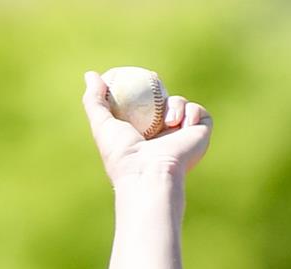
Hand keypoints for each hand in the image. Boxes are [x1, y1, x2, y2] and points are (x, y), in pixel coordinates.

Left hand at [82, 71, 211, 185]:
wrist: (149, 172)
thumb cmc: (122, 153)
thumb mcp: (101, 124)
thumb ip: (94, 100)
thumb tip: (90, 74)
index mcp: (140, 133)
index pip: (142, 104)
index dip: (140, 89)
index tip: (135, 76)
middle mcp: (161, 134)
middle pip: (163, 100)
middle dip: (160, 90)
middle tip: (154, 79)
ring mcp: (181, 133)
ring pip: (180, 102)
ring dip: (176, 104)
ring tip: (169, 121)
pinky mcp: (199, 133)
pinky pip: (199, 111)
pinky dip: (191, 112)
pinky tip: (182, 124)